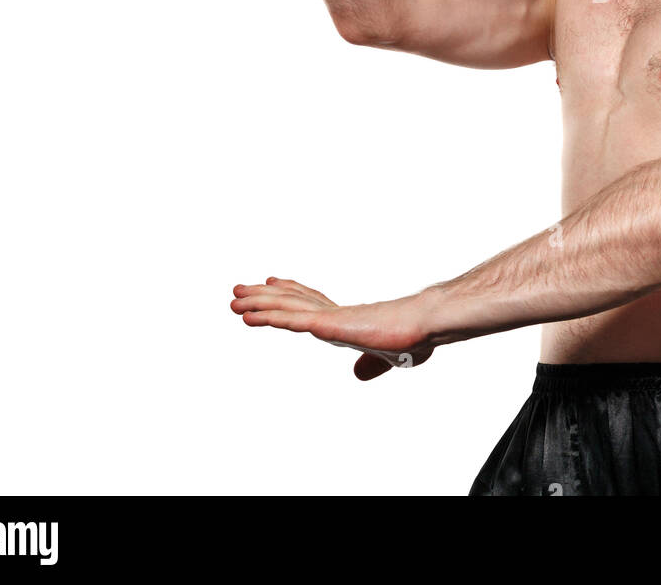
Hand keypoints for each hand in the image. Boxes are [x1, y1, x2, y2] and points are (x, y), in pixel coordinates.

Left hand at [230, 276, 434, 380]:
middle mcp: (335, 314)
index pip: (312, 304)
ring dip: (258, 303)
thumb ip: (370, 365)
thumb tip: (358, 374)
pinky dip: (269, 317)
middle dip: (264, 296)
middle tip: (238, 290)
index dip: (290, 295)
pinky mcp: (331, 324)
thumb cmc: (415, 336)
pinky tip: (249, 316)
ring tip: (234, 298)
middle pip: (292, 301)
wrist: (426, 324)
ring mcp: (331, 317)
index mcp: (347, 321)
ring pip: (287, 307)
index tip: (272, 285)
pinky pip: (293, 320)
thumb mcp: (389, 357)